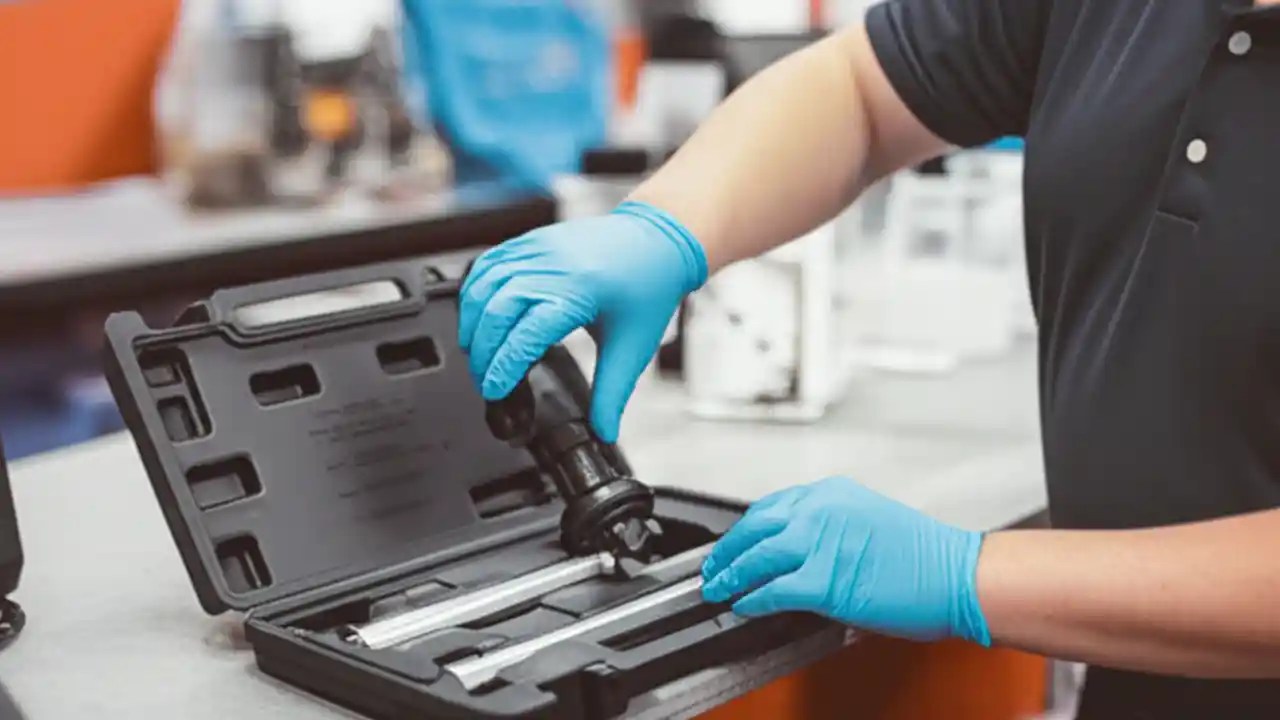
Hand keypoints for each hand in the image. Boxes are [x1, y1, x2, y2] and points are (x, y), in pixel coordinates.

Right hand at [459, 201, 706, 441]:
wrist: (659, 240)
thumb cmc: (649, 287)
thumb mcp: (632, 347)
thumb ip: (612, 394)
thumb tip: (604, 432)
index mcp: (579, 292)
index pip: (526, 333)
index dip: (504, 365)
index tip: (495, 390)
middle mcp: (553, 266)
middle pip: (496, 310)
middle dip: (483, 350)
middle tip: (485, 379)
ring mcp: (539, 248)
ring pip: (484, 285)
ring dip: (472, 321)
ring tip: (476, 352)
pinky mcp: (532, 240)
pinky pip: (488, 263)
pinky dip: (475, 291)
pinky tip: (477, 315)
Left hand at [701, 477, 990, 644]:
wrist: (956, 574)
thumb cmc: (924, 556)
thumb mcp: (867, 520)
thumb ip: (828, 529)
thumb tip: (796, 553)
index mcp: (831, 493)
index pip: (770, 507)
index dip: (745, 528)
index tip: (733, 542)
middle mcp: (820, 510)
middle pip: (754, 526)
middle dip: (727, 549)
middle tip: (713, 566)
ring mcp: (820, 544)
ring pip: (756, 556)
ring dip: (731, 574)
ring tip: (718, 588)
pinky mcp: (824, 581)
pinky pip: (772, 590)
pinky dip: (752, 598)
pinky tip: (744, 605)